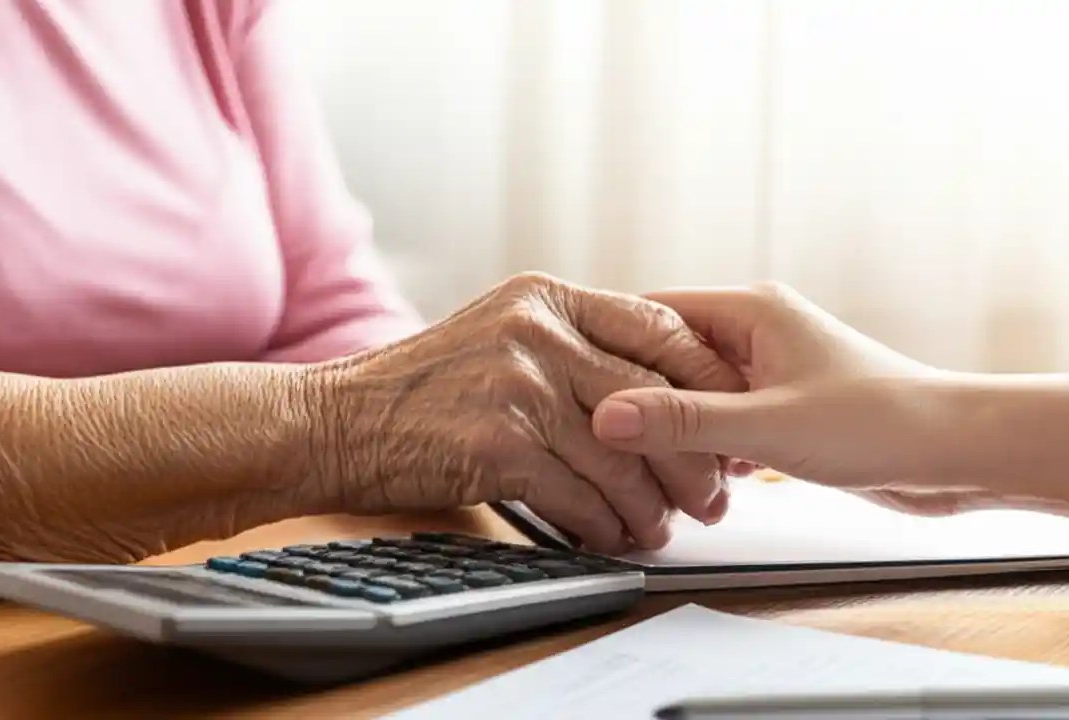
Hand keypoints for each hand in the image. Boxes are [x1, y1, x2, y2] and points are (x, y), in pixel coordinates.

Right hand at [306, 273, 744, 552]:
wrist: (338, 420)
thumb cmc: (424, 389)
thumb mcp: (500, 336)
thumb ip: (571, 345)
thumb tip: (654, 389)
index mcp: (548, 297)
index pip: (660, 326)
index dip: (706, 378)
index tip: (730, 419)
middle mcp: (538, 331)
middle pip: (653, 396)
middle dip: (694, 457)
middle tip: (714, 496)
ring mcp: (518, 384)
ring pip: (622, 457)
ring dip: (651, 505)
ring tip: (662, 528)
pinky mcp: (497, 442)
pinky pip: (581, 496)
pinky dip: (604, 526)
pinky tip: (612, 538)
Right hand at [590, 283, 985, 511]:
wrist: (959, 454)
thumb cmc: (882, 424)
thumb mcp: (767, 426)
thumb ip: (684, 421)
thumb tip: (606, 414)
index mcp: (751, 311)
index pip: (652, 314)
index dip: (608, 347)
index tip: (569, 378)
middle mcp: (757, 333)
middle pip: (668, 358)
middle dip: (640, 400)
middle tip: (603, 438)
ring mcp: (771, 371)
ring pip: (695, 396)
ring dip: (677, 431)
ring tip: (648, 467)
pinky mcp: (786, 409)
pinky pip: (725, 422)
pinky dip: (709, 449)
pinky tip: (702, 482)